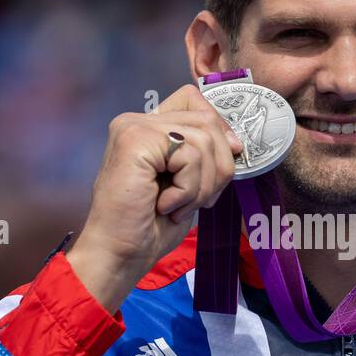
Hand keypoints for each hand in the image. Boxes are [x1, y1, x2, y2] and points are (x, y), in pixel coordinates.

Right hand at [67, 85, 241, 311]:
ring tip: (178, 205)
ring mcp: (133, 127)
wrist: (120, 254)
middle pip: (207, 120)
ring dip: (202, 184)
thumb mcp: (189, 184)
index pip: (196, 101)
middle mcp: (137, 121)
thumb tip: (235, 142)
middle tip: (198, 200)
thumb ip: (205, 156)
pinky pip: (189, 155)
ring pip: (203, 139)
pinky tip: (166, 205)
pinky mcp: (135, 140)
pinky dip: (188, 188)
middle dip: (218, 167)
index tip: (221, 163)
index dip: (218, 129)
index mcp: (148, 128)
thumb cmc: (151, 227)